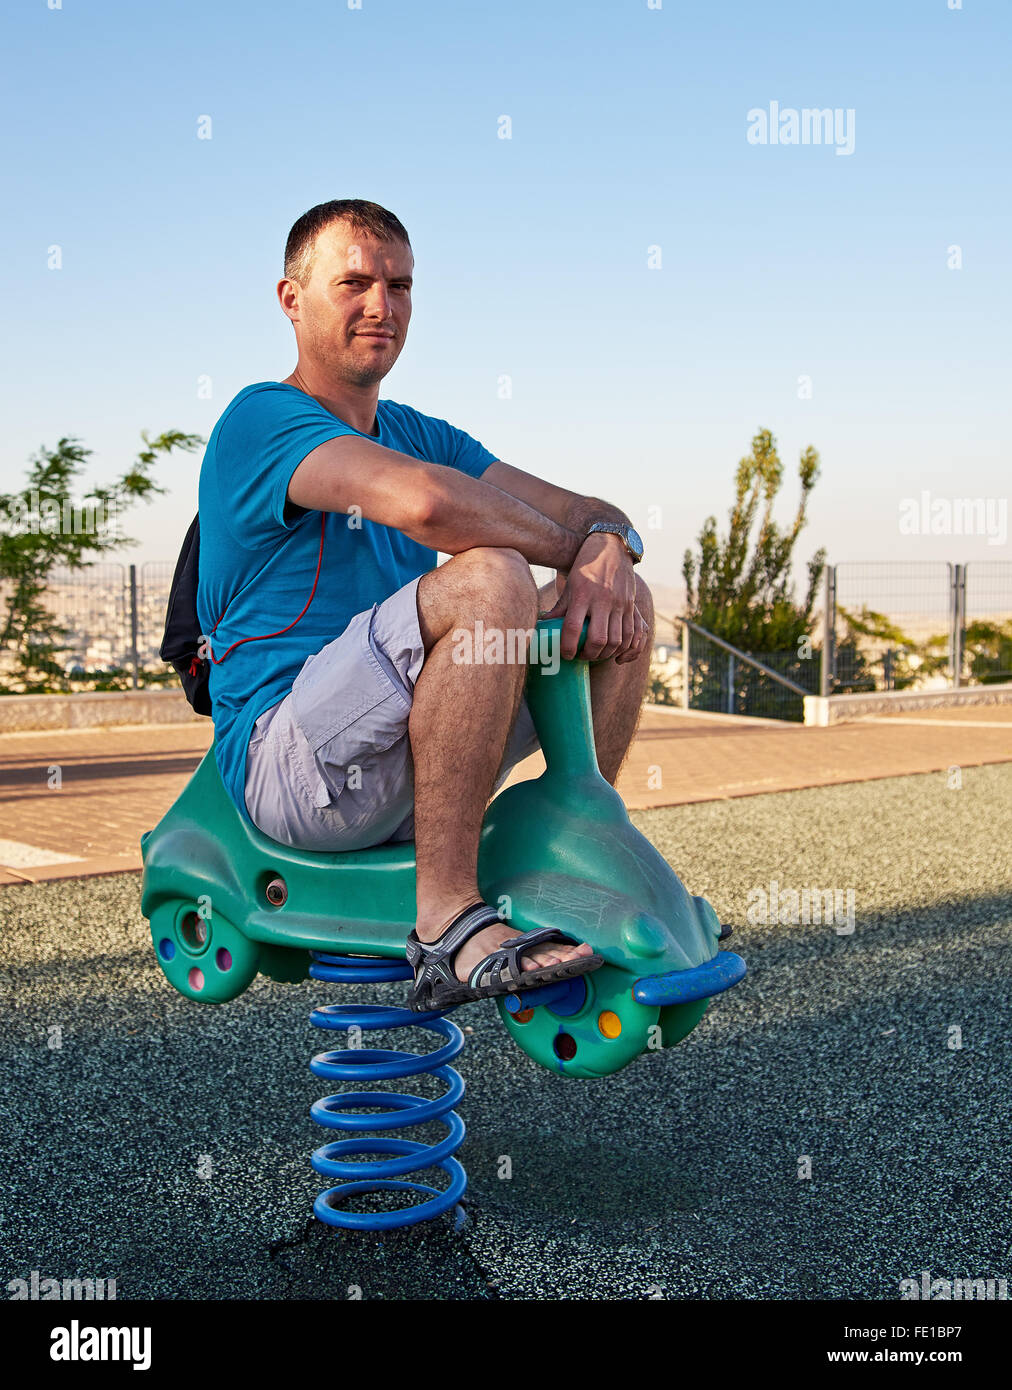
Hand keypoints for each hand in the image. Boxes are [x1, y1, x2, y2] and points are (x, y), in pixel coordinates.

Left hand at [541, 533, 647, 662]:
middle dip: (588, 654)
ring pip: (616, 640)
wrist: (612, 547)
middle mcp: (601, 600)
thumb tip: (543, 627)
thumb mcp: (570, 585)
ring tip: (595, 654)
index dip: (567, 646)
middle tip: (581, 656)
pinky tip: (611, 649)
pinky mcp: (630, 606)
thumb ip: (560, 607)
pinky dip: (621, 647)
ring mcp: (619, 604)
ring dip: (605, 654)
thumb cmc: (586, 567)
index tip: (565, 654)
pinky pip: (630, 634)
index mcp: (582, 594)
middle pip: (597, 639)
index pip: (572, 627)